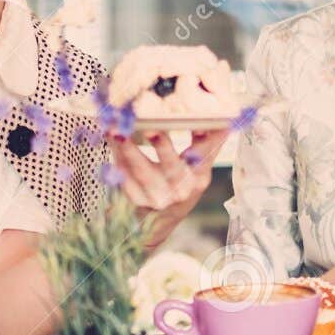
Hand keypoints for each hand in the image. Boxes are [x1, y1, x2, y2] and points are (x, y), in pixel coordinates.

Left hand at [111, 129, 229, 249]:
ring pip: (141, 172)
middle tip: (152, 127)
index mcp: (199, 177)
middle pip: (171, 167)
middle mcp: (181, 190)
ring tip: (117, 129)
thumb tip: (224, 116)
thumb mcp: (200, 167)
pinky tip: (110, 139)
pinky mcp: (136, 199)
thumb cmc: (182, 183)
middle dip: (162, 146)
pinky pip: (124, 176)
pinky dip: (116, 156)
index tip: (198, 122)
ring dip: (129, 149)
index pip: (202, 156)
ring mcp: (158, 197)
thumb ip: (209, 141)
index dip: (201, 138)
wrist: (162, 218)